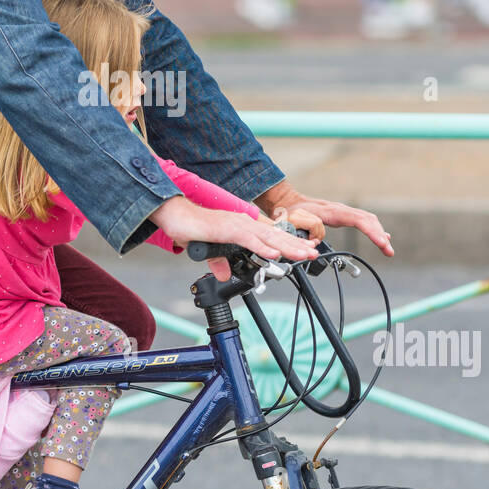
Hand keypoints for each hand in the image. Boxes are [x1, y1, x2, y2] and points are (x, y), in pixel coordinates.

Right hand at [149, 196, 317, 279]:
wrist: (174, 215)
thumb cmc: (191, 228)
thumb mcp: (209, 251)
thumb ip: (219, 262)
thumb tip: (224, 274)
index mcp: (242, 228)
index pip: (271, 237)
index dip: (289, 244)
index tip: (305, 251)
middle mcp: (243, 224)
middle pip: (275, 236)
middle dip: (296, 246)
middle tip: (314, 254)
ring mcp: (236, 225)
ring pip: (267, 237)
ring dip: (286, 246)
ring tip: (303, 254)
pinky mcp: (226, 230)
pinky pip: (247, 240)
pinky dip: (261, 247)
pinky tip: (274, 253)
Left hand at [256, 180, 392, 256]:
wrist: (288, 202)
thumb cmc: (290, 213)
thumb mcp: (292, 222)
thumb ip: (305, 230)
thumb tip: (316, 242)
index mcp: (330, 211)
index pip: (357, 219)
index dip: (372, 231)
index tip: (382, 242)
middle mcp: (339, 209)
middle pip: (367, 219)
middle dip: (380, 234)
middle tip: (388, 251)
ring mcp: (342, 211)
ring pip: (367, 219)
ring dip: (379, 233)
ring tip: (388, 248)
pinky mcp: (343, 216)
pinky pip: (363, 221)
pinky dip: (374, 230)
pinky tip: (383, 238)